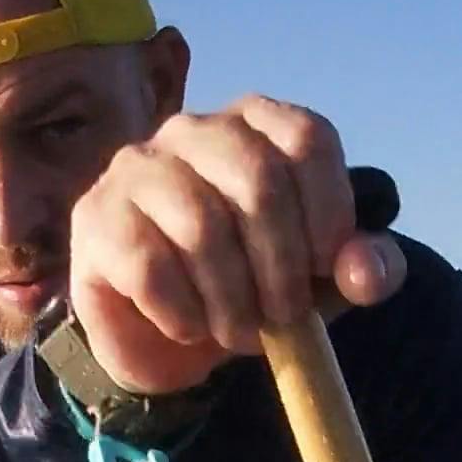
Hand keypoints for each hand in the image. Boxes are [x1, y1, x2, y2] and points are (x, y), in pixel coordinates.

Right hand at [69, 95, 410, 395]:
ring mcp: (137, 167)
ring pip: (202, 226)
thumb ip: (361, 267)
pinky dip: (183, 313)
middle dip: (282, 266)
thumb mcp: (322, 280)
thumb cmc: (250, 287)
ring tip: (238, 330)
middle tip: (284, 317)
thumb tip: (366, 272)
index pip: (307, 139)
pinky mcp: (95, 217)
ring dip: (232, 299)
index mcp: (256, 125)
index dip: (329, 211)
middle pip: (259, 180)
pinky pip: (150, 266)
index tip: (328, 270)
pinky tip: (189, 326)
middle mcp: (193, 129)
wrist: (166, 336)